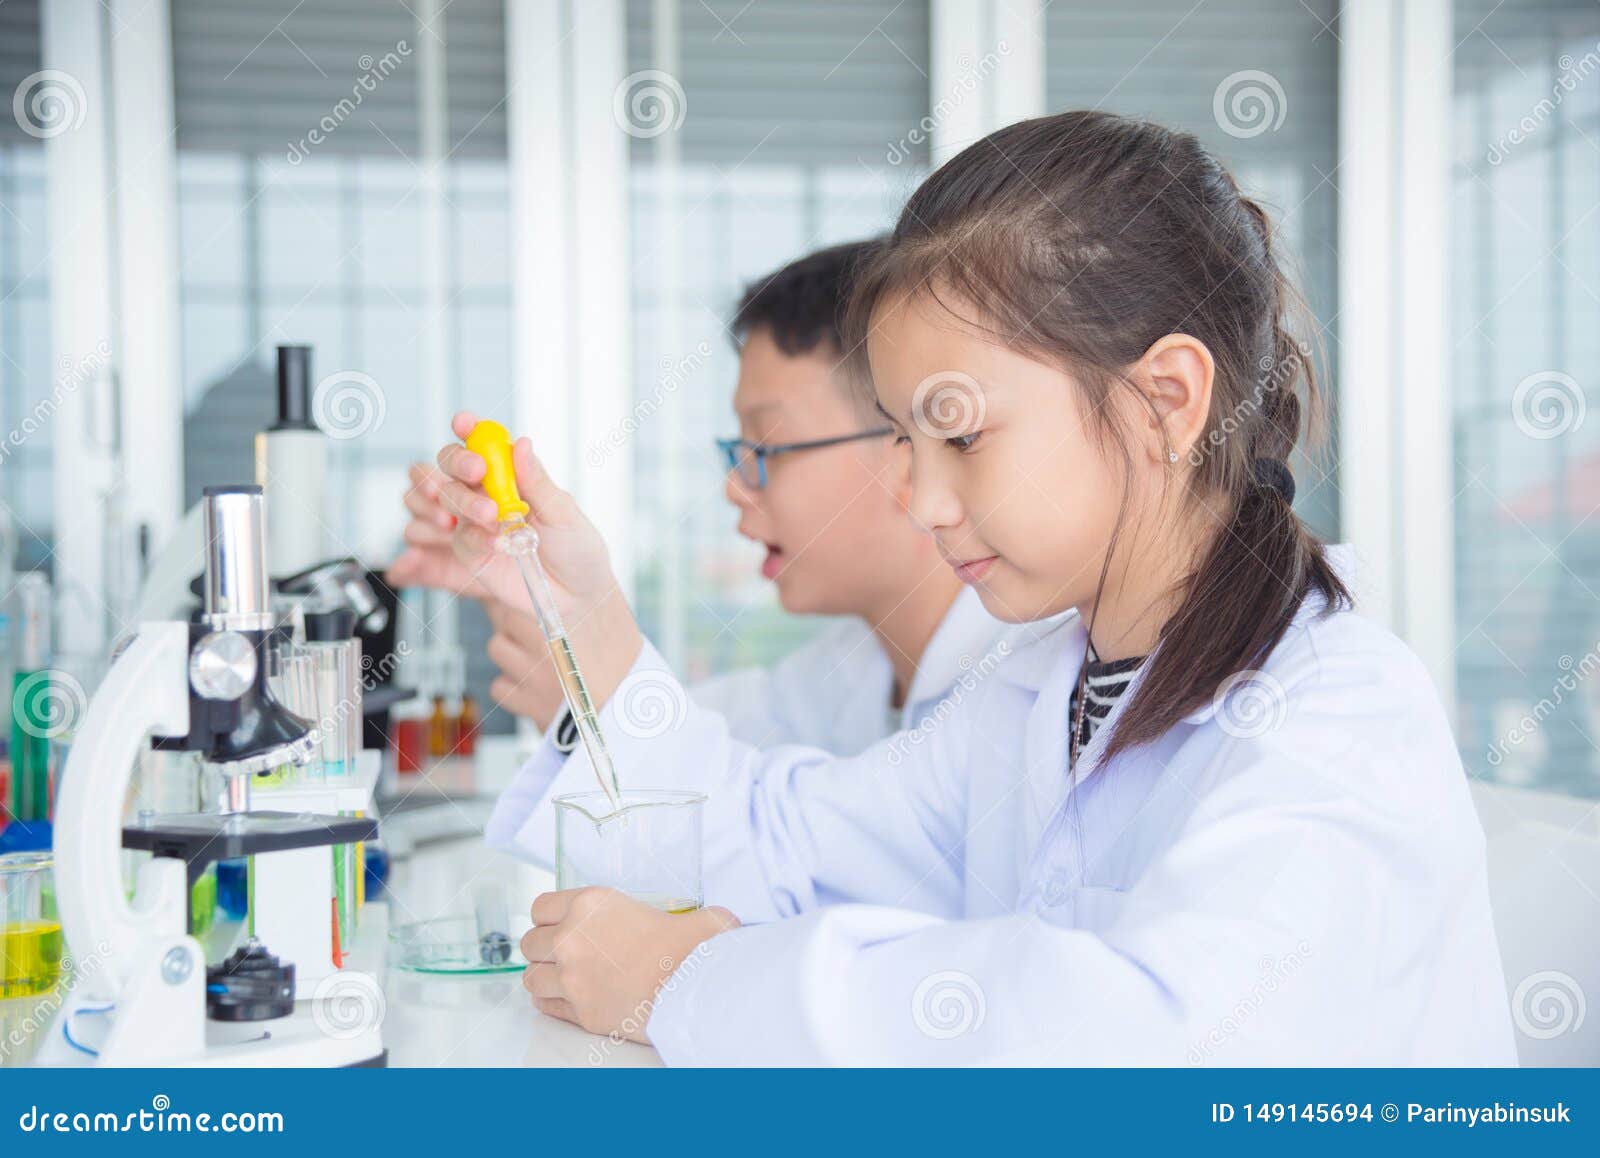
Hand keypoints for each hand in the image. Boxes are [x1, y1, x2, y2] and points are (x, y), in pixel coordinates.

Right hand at [401, 411, 643, 707]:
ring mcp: (471, 522)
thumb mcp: (564, 514)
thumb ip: (537, 482)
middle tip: (478, 474)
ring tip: (491, 518)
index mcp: (511, 475)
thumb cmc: (577, 550)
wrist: (574, 598)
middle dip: (456, 465)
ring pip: (438, 500)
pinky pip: (451, 539)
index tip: (464, 423)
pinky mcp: (465, 553)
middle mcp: (485, 493)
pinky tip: (495, 546)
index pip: (482, 444)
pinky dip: (470, 539)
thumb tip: (521, 444)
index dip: (469, 430)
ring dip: (454, 502)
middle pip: (447, 467)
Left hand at [520, 888, 739, 1043]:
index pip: (542, 907)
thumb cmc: (694, 951)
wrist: (696, 992)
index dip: (550, 916)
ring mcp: (572, 979)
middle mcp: (572, 939)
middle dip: (544, 948)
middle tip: (562, 952)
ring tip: (562, 977)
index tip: (559, 923)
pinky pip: (547, 1006)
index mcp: (592, 905)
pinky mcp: (581, 1013)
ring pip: (531, 977)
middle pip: (531, 943)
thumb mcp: (689, 915)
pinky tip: (567, 999)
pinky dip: (553, 1002)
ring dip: (545, 976)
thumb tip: (705, 922)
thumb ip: (685, 914)